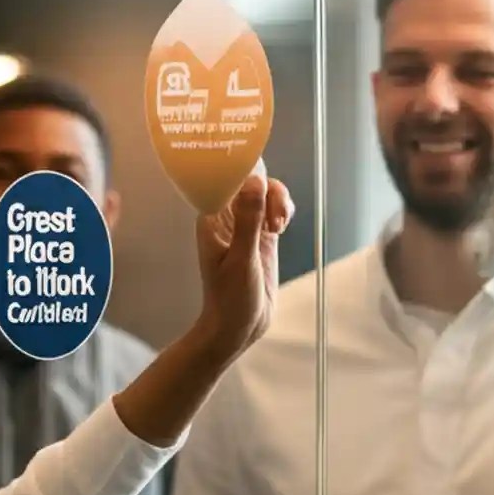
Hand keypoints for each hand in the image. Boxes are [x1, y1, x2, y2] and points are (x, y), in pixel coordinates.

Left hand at [193, 173, 293, 362]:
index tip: (263, 177)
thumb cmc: (231, 298)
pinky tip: (281, 229)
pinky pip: (273, 208)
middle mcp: (225, 216)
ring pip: (265, 192)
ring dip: (278, 201)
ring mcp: (244, 224)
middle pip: (250, 179)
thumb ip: (248, 220)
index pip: (225, 176)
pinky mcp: (261, 235)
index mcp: (211, 218)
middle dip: (268, 189)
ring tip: (278, 227)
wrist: (238, 327)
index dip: (245, 167)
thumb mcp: (242, 259)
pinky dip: (282, 211)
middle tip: (274, 218)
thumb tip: (255, 181)